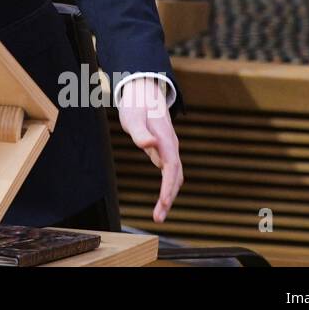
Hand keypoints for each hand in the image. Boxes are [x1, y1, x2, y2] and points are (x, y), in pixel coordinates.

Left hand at [116, 76, 182, 223]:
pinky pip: (169, 172)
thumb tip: (150, 145)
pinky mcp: (164, 150)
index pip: (171, 167)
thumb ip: (140, 132)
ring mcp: (169, 148)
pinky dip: (168, 187)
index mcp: (165, 138)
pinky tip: (162, 200)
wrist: (143, 91)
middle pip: (176, 176)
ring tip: (159, 214)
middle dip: (169, 198)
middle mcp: (170, 145)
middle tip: (158, 218)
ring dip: (169, 195)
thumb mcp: (133, 116)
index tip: (163, 202)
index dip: (169, 186)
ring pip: (174, 176)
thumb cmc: (136, 104)